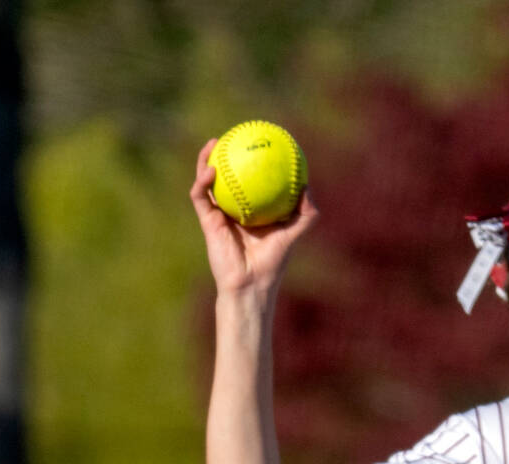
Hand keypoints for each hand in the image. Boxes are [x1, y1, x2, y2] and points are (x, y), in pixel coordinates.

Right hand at [189, 138, 318, 296]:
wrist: (251, 283)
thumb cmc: (273, 262)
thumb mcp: (294, 233)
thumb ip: (305, 213)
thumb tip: (307, 185)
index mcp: (252, 211)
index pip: (250, 182)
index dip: (251, 164)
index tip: (257, 144)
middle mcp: (233, 210)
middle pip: (226, 177)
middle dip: (226, 155)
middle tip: (232, 136)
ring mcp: (218, 215)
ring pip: (207, 182)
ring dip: (206, 161)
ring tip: (213, 143)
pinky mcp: (206, 221)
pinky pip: (201, 196)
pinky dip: (203, 181)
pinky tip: (211, 168)